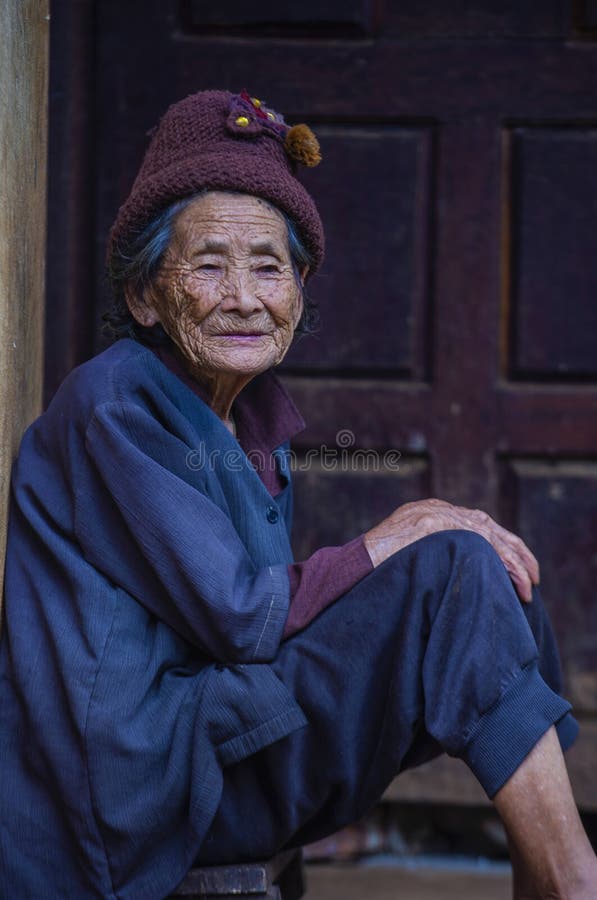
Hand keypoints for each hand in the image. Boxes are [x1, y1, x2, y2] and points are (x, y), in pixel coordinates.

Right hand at [363, 498, 539, 602]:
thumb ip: (432, 554)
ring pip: (487, 532)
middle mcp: (434, 509)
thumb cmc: (376, 570)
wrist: (351, 565)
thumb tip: (458, 574)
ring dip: (512, 559)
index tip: (518, 568)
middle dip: (515, 551)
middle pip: (487, 524)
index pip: (476, 524)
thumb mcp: (409, 556)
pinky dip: (497, 556)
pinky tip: (510, 574)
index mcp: (430, 513)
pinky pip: (475, 537)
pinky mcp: (429, 524)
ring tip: (527, 585)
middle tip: (533, 577)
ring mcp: (432, 513)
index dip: (502, 545)